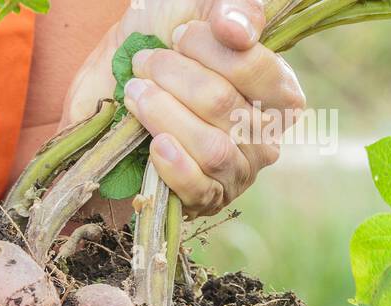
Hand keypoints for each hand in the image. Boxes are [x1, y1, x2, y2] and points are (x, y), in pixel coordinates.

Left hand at [61, 0, 304, 215]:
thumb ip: (230, 6)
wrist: (112, 90)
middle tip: (146, 63)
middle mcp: (264, 136)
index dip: (215, 51)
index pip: (261, 72)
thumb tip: (238, 31)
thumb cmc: (165, 46)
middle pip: (228, 107)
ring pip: (213, 149)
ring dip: (167, 116)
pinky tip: (154, 146)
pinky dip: (175, 166)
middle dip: (179, 79)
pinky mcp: (204, 200)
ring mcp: (236, 173)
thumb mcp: (197, 10)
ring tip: (136, 94)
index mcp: (278, 91)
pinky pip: (199, 189)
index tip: (179, 34)